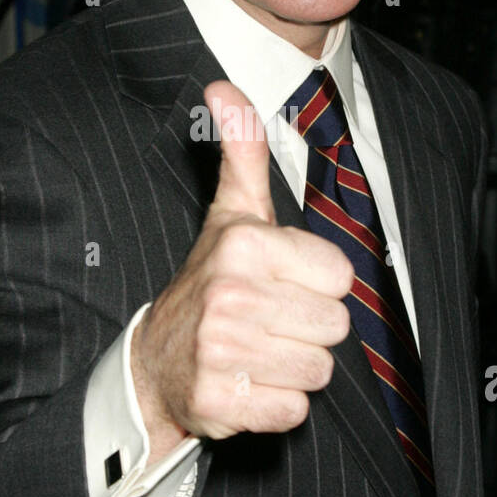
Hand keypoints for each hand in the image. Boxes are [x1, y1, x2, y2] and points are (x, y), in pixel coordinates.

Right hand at [131, 80, 353, 456]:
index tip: (280, 283)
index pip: (340, 276)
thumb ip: (243, 149)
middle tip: (269, 321)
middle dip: (309, 329)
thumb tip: (222, 86)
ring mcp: (222, 351)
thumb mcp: (231, 212)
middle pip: (335, 326)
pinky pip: (294, 410)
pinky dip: (277, 405)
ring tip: (259, 351)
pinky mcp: (220, 402)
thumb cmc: (210, 280)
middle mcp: (230, 295)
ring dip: (295, 367)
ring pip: (320, 371)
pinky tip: (249, 383)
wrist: (156, 361)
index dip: (316, 284)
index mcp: (245, 244)